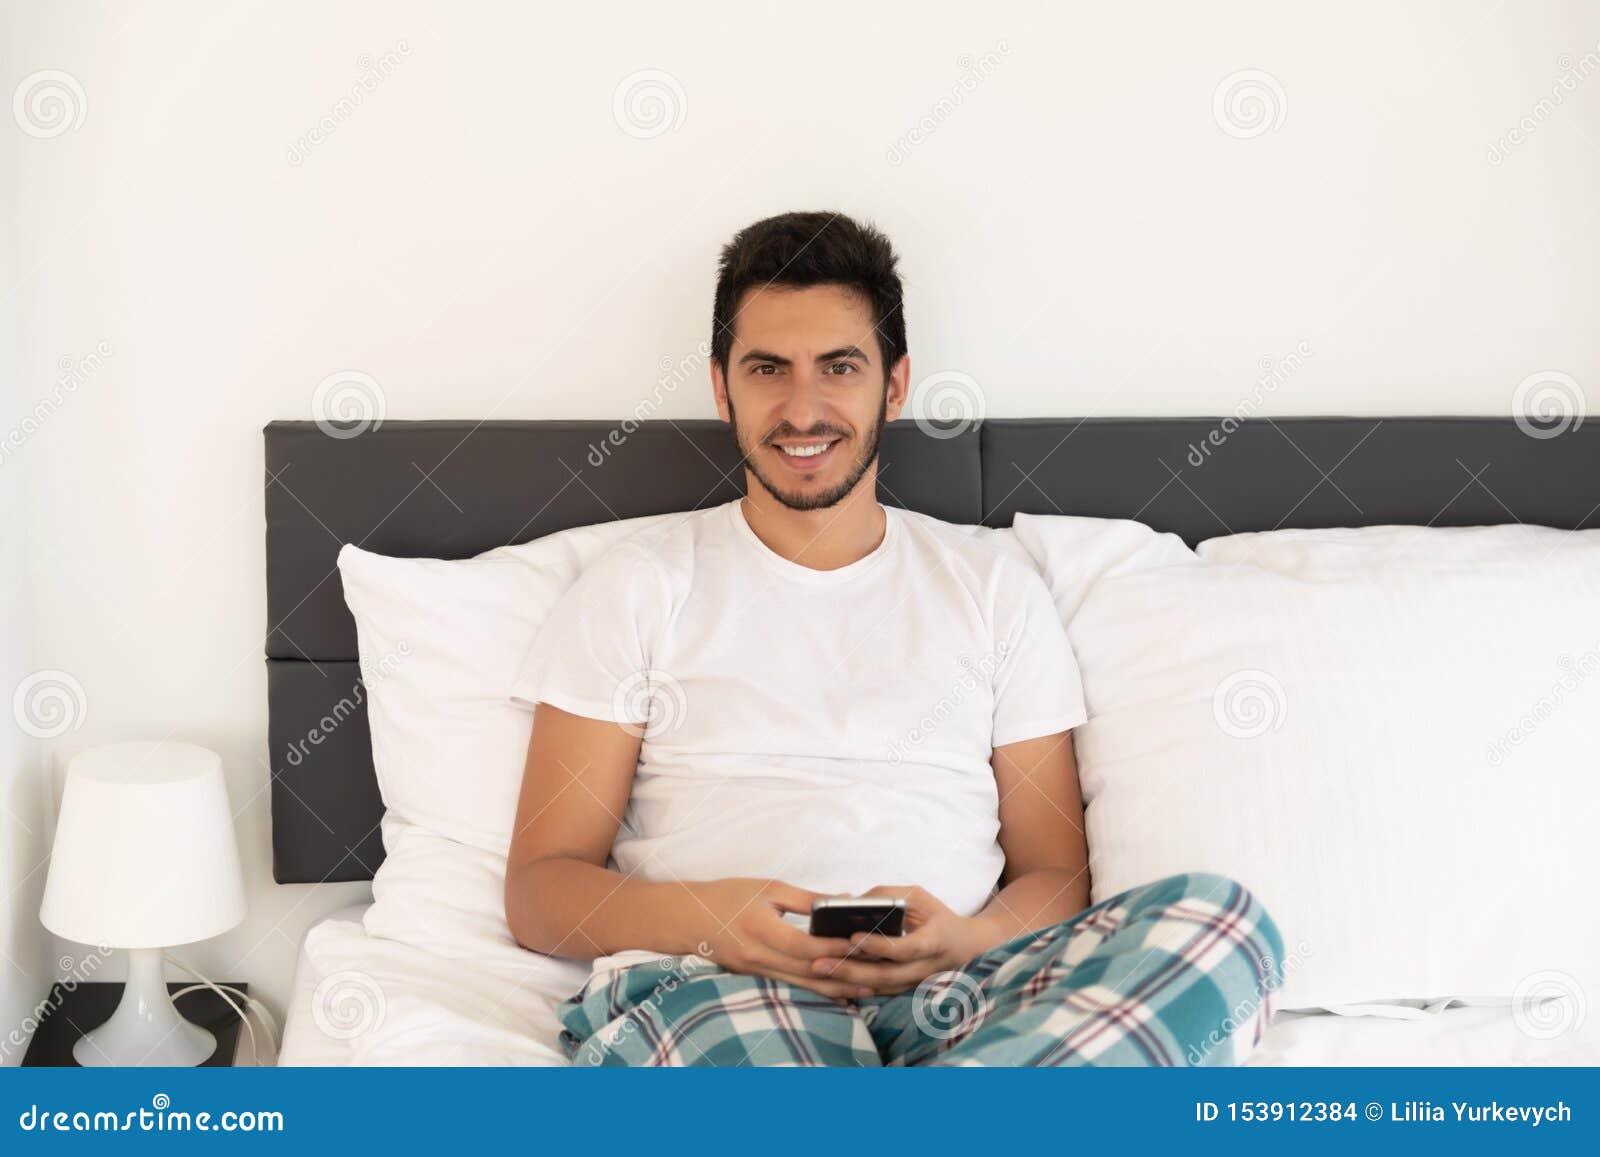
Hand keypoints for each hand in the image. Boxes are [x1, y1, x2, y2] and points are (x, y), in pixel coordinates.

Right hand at [683, 878, 870, 999]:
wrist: (686, 918)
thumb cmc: (728, 896)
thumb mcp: (767, 888)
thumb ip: (806, 899)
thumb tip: (843, 903)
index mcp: (761, 928)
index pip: (805, 946)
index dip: (835, 948)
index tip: (864, 945)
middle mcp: (758, 956)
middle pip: (808, 972)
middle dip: (845, 973)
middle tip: (878, 972)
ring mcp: (756, 971)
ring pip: (803, 985)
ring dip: (836, 988)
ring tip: (868, 988)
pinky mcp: (755, 977)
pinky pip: (792, 986)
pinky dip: (817, 989)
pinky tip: (840, 992)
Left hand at [809, 885, 1001, 995]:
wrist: (967, 948)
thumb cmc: (938, 916)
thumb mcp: (920, 897)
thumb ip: (890, 895)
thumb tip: (854, 902)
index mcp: (933, 942)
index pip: (905, 949)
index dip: (879, 946)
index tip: (852, 938)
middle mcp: (924, 969)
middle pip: (885, 976)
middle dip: (850, 970)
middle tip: (818, 962)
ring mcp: (915, 984)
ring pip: (878, 989)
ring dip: (847, 982)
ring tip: (818, 971)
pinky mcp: (906, 991)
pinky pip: (878, 993)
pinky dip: (854, 988)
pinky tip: (830, 982)